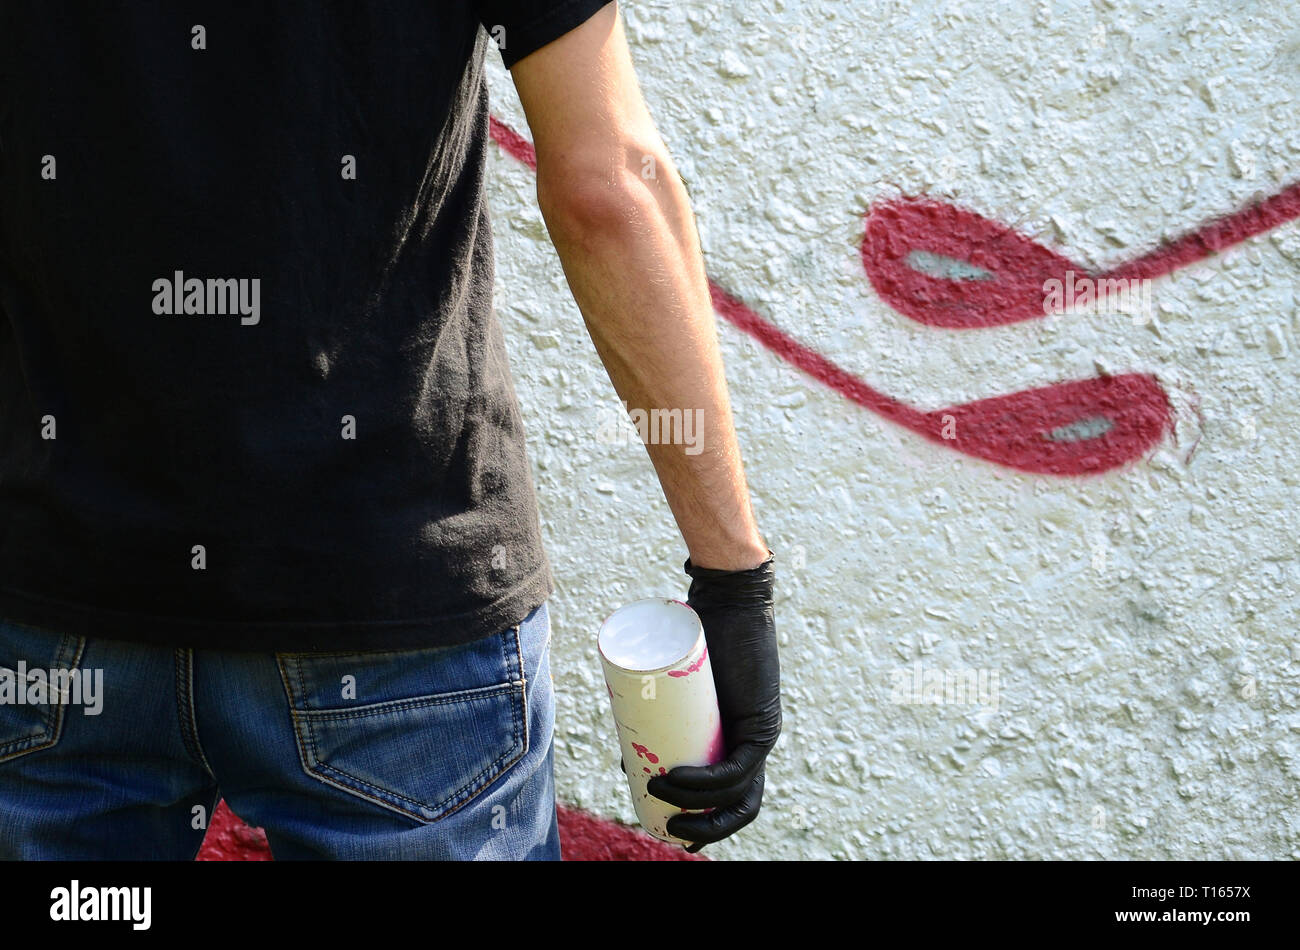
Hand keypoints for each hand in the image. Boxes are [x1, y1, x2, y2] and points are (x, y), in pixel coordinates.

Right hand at [645, 550, 780, 851]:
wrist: (725, 600)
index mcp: (737, 743)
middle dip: (701, 828)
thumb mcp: (670, 691)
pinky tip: (676, 782)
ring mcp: (762, 736)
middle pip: (736, 805)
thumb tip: (623, 757)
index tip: (662, 824)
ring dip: (692, 802)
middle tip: (660, 824)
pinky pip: (738, 768)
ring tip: (654, 787)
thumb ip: (650, 717)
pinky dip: (707, 783)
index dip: (701, 822)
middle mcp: (756, 746)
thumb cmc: (693, 637)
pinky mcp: (761, 722)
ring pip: (733, 791)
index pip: (727, 799)